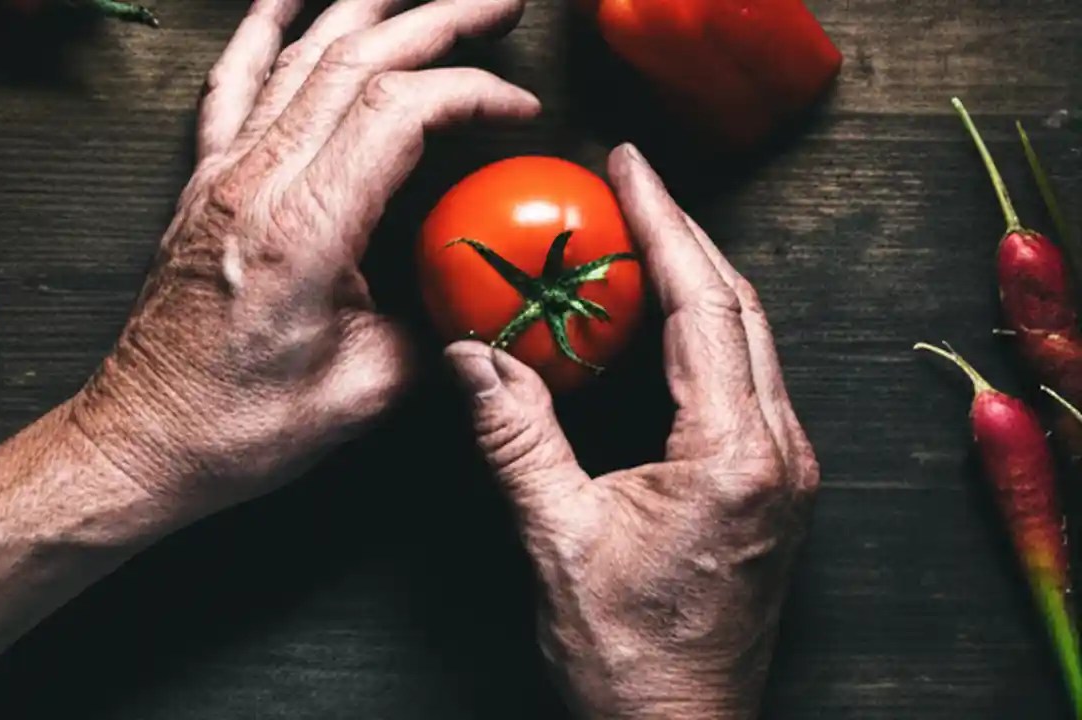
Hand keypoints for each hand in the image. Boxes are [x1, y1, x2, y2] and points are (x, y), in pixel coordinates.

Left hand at [70, 0, 539, 523]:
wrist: (142, 440)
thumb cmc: (239, 426)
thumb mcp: (366, 390)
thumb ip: (433, 326)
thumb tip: (473, 293)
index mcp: (303, 228)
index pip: (399, 112)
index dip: (472, 94)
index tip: (519, 112)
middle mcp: (257, 180)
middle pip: (356, 60)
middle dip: (440, 20)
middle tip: (501, 3)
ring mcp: (222, 174)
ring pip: (301, 55)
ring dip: (368, 7)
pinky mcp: (203, 183)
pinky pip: (233, 83)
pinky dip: (263, 30)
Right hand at [447, 145, 818, 718]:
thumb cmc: (627, 658)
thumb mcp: (556, 538)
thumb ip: (515, 436)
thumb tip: (471, 357)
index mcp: (734, 455)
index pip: (704, 306)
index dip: (667, 225)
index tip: (632, 168)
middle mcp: (779, 454)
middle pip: (741, 309)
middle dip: (688, 236)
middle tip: (633, 185)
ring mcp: (784, 473)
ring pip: (751, 342)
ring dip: (700, 280)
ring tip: (644, 235)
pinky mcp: (771, 490)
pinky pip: (747, 381)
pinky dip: (706, 332)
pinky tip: (665, 322)